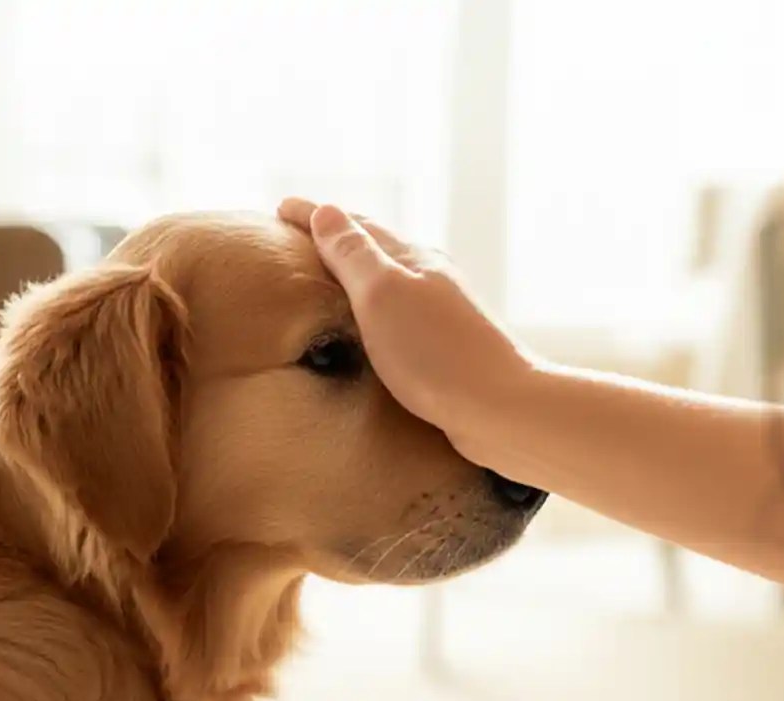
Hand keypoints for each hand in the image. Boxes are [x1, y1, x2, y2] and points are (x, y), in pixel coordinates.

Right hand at [277, 198, 534, 459]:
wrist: (503, 409)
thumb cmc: (437, 353)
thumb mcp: (382, 294)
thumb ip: (354, 254)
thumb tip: (327, 211)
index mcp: (413, 258)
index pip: (354, 225)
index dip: (315, 215)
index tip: (280, 208)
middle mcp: (432, 277)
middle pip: (378, 247)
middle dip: (338, 237)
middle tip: (300, 234)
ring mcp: (445, 312)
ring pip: (392, 279)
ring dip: (359, 271)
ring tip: (330, 275)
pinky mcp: (451, 348)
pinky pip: (402, 313)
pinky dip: (377, 306)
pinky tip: (375, 324)